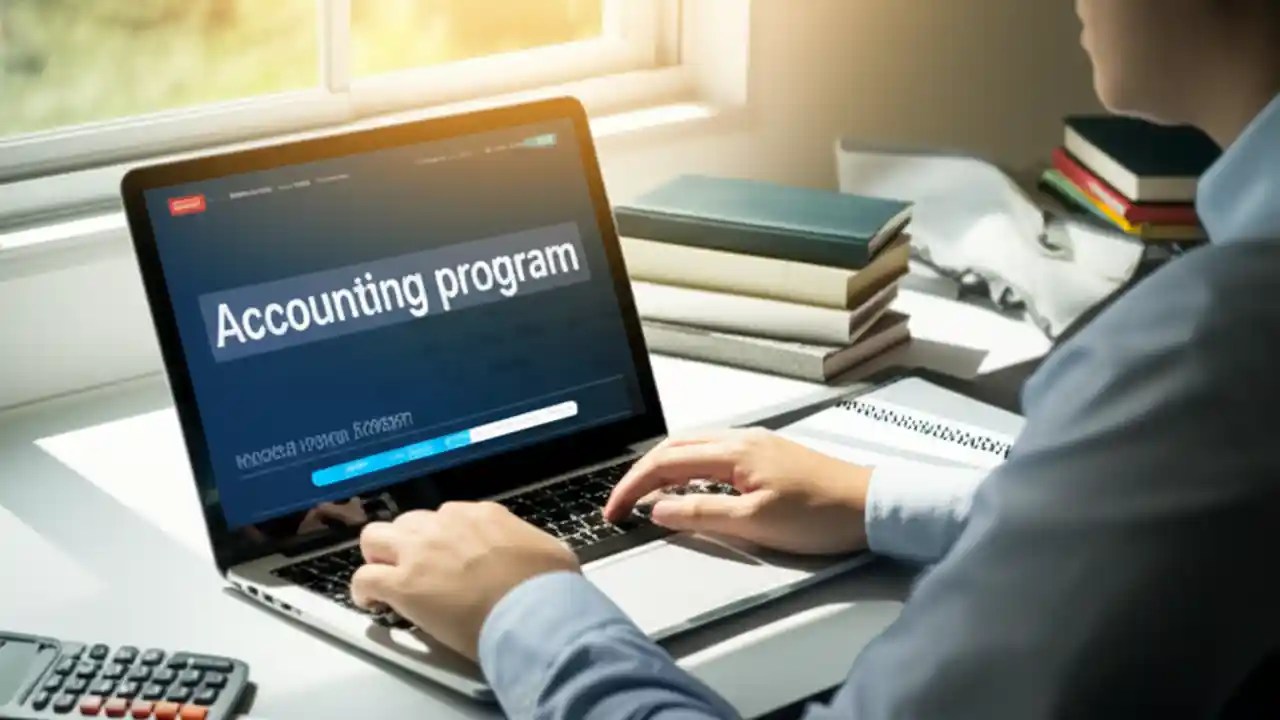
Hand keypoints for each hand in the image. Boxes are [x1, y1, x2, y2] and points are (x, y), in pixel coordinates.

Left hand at [350, 502, 579, 660]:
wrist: (533, 611)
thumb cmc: (547, 588)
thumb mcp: (551, 551)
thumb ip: (530, 545)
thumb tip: (533, 556)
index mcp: (482, 515)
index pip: (448, 517)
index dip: (443, 540)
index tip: (447, 560)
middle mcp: (447, 523)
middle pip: (409, 523)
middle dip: (407, 544)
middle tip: (414, 568)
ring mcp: (421, 551)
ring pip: (374, 538)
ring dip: (378, 557)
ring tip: (385, 579)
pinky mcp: (404, 584)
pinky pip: (364, 578)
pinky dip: (364, 591)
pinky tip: (372, 603)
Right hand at [604, 429, 872, 555]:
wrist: (872, 507)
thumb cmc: (820, 514)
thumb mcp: (755, 522)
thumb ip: (701, 513)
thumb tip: (658, 509)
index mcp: (734, 451)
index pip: (666, 461)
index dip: (633, 486)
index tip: (613, 511)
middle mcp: (741, 438)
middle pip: (674, 446)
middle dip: (641, 472)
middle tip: (621, 503)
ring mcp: (755, 444)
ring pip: (694, 447)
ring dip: (663, 467)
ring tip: (646, 495)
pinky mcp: (768, 455)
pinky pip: (713, 454)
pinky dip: (688, 468)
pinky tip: (689, 487)